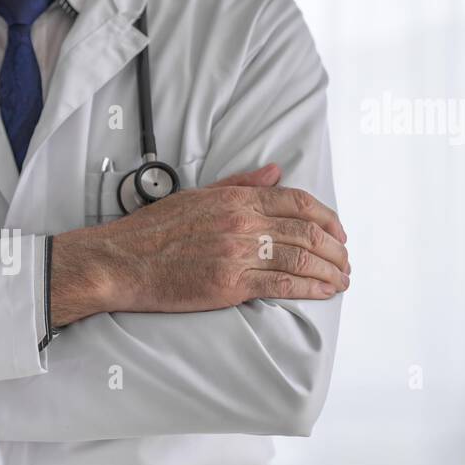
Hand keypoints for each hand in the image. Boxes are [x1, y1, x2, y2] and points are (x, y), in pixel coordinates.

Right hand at [51, 163, 349, 324]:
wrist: (120, 262)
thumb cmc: (150, 232)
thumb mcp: (196, 195)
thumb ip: (239, 184)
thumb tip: (274, 172)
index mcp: (235, 199)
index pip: (298, 201)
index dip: (327, 218)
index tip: (338, 232)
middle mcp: (242, 223)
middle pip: (308, 231)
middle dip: (336, 248)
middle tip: (345, 260)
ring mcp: (238, 254)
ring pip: (301, 259)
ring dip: (330, 270)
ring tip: (341, 279)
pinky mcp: (231, 285)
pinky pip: (282, 285)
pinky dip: (311, 288)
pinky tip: (324, 292)